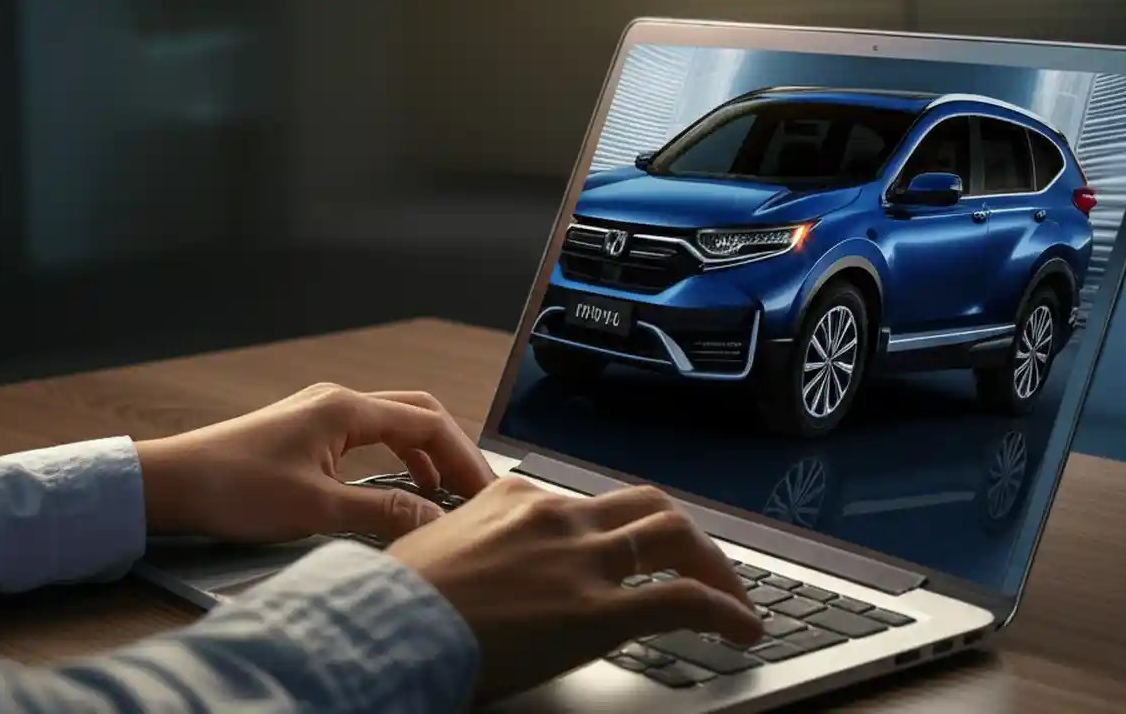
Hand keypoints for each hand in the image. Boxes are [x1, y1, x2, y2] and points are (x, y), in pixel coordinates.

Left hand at [135, 383, 494, 542]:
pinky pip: (369, 437)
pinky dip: (396, 459)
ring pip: (394, 425)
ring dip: (424, 455)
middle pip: (417, 414)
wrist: (169, 484)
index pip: (429, 423)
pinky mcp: (307, 432)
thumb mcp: (317, 508)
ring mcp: (321, 414)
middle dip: (451, 451)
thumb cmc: (235, 490)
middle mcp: (339, 401)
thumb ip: (383, 513)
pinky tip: (400, 488)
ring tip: (446, 495)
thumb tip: (437, 522)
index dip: (464, 459)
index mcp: (346, 409)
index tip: (485, 494)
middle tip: (474, 491)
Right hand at [388, 476, 762, 701]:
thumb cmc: (394, 598)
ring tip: (732, 595)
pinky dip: (724, 610)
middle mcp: (557, 516)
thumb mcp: (433, 547)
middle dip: (683, 533)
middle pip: (646, 506)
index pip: (587, 503)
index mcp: (516, 497)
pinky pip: (683, 600)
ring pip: (675, 536)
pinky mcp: (599, 610)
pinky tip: (742, 629)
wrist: (383, 627)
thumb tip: (476, 560)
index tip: (633, 552)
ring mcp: (581, 559)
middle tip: (701, 563)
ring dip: (714, 564)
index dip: (622, 530)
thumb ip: (471, 542)